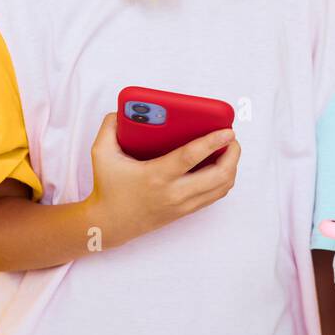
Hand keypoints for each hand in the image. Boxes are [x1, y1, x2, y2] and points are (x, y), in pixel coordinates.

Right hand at [85, 112, 240, 247]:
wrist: (109, 224)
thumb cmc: (108, 187)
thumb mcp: (101, 154)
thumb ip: (109, 127)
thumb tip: (122, 110)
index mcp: (156, 175)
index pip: (191, 157)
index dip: (213, 141)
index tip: (228, 130)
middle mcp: (174, 192)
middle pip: (219, 175)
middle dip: (232, 154)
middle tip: (232, 138)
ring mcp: (183, 204)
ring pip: (222, 187)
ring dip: (232, 166)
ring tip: (229, 148)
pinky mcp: (186, 211)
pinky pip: (215, 194)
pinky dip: (224, 178)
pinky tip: (221, 164)